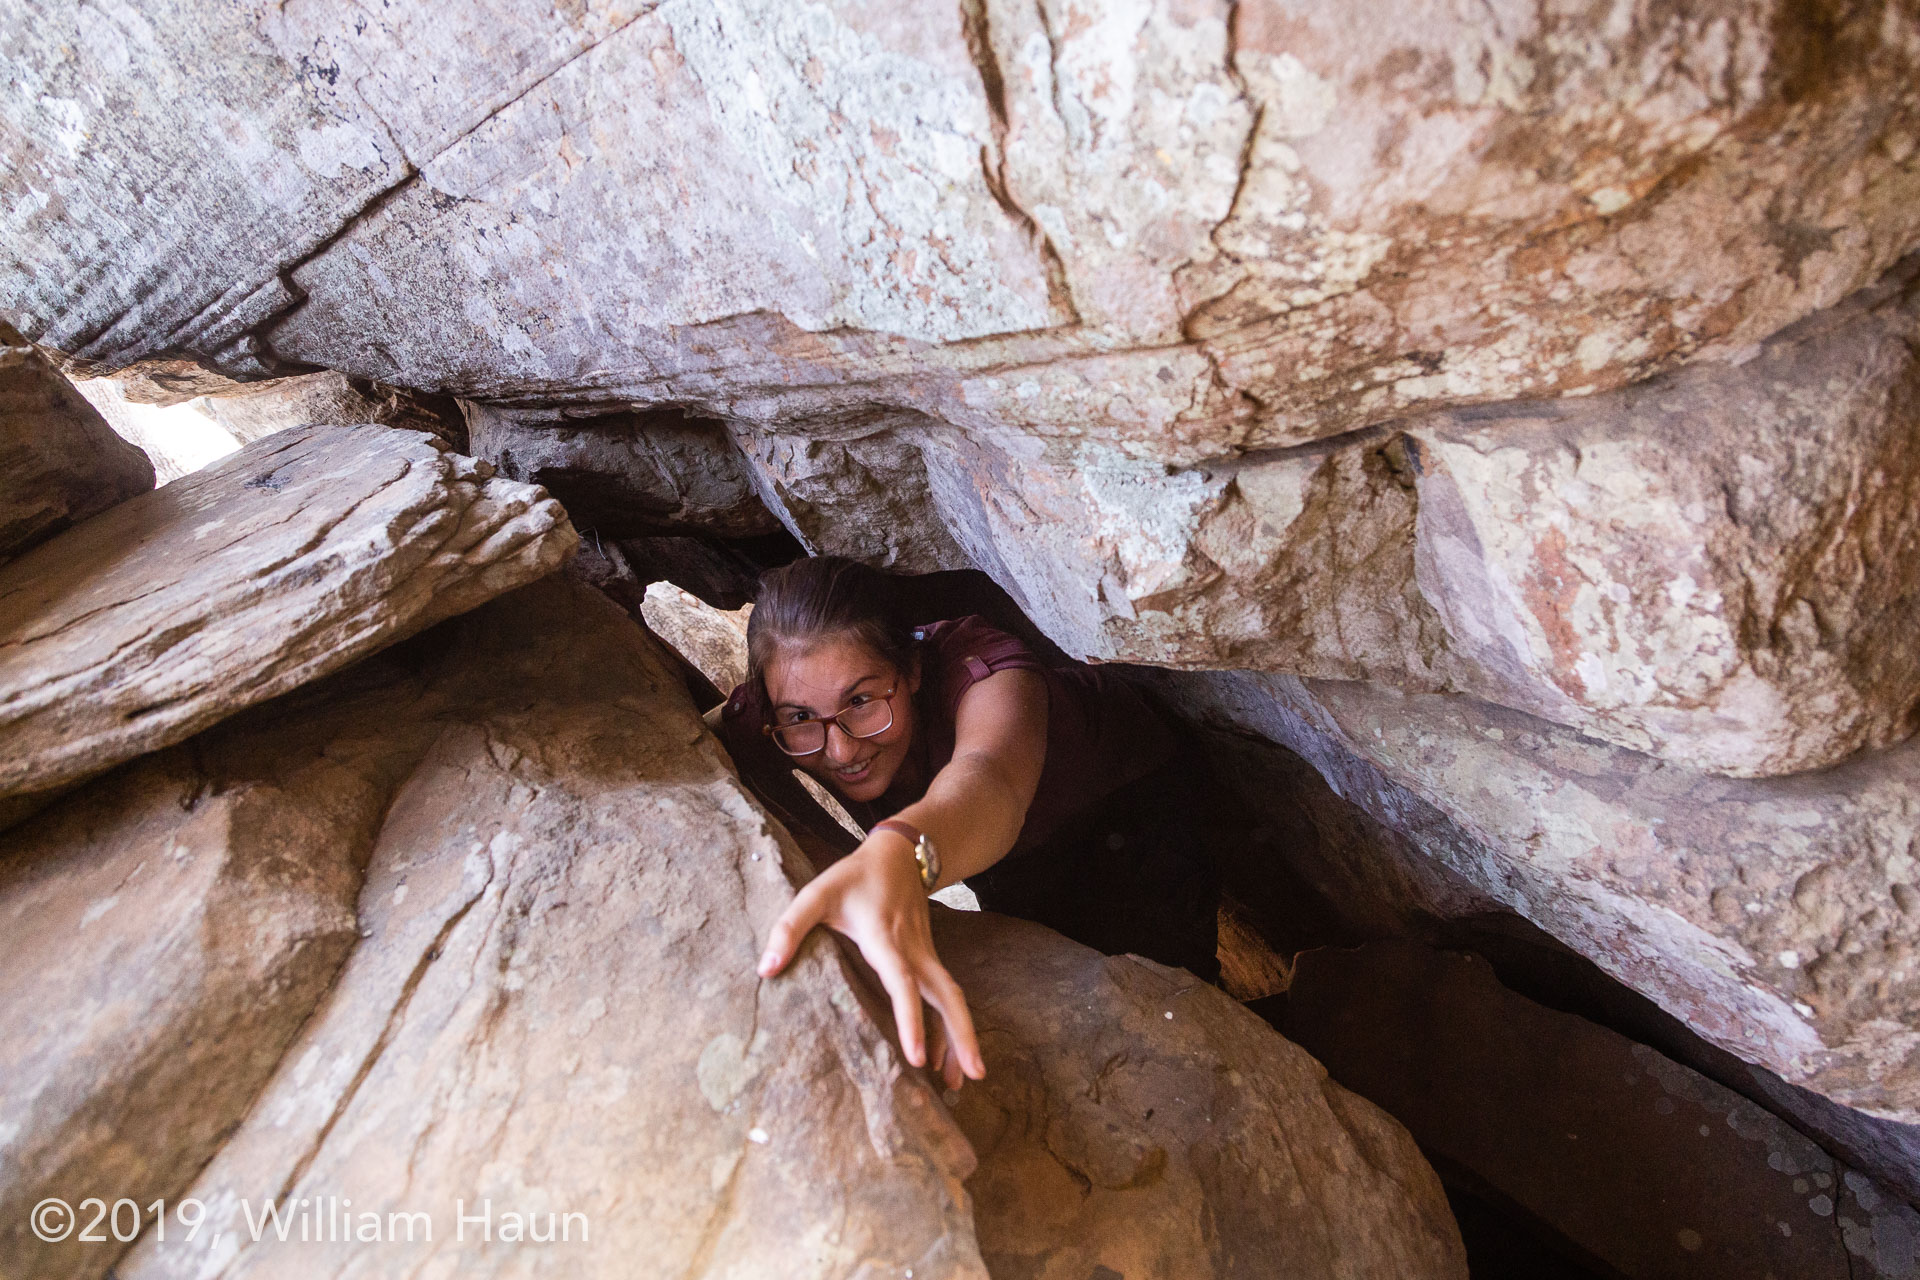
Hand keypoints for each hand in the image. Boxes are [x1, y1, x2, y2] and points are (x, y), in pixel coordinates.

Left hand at [757, 832, 984, 1088]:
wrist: (899, 855)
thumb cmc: (853, 878)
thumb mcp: (816, 893)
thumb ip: (789, 928)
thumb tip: (766, 970)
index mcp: (885, 938)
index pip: (902, 983)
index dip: (910, 1019)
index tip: (917, 1056)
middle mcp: (914, 951)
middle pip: (947, 996)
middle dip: (962, 1035)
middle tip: (974, 1076)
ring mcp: (927, 956)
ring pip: (952, 999)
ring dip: (961, 1038)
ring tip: (963, 1081)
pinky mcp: (929, 961)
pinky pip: (945, 997)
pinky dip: (950, 1027)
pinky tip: (947, 1059)